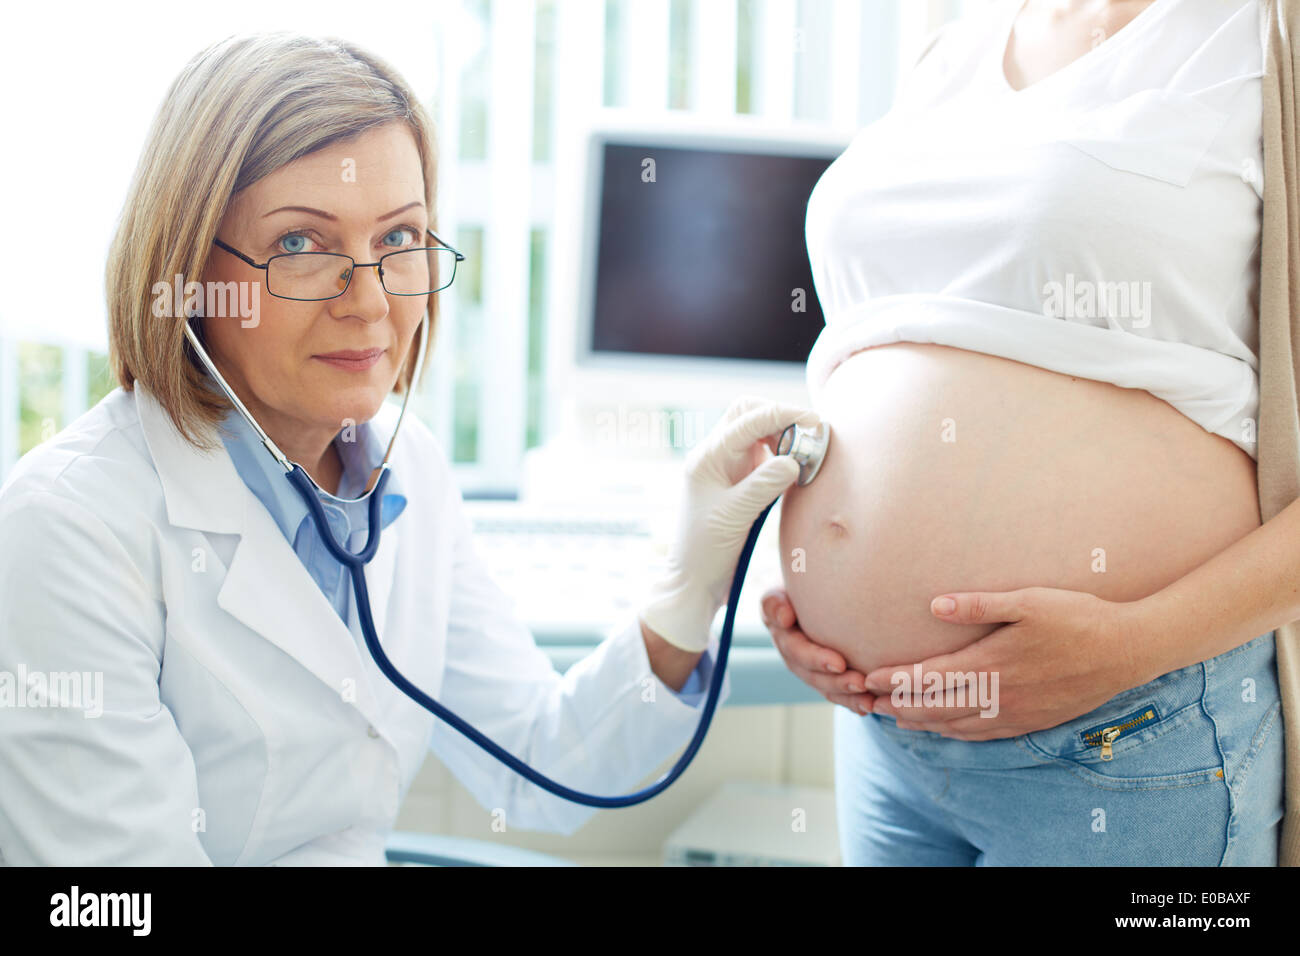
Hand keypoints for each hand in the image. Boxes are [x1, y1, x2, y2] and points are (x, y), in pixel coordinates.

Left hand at [640, 396, 818, 652]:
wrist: (694, 581)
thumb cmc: (705, 551)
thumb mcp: (734, 517)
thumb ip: (762, 485)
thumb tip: (794, 460)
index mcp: (707, 457)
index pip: (747, 419)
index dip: (782, 414)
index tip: (814, 421)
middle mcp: (716, 456)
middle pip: (748, 413)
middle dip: (780, 417)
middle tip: (808, 438)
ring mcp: (728, 468)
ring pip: (757, 432)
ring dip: (783, 436)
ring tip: (806, 455)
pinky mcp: (740, 482)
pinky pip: (764, 455)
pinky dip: (782, 455)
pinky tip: (796, 469)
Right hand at [760, 588, 875, 712]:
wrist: (813, 585)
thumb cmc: (802, 576)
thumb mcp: (784, 582)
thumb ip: (777, 599)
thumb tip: (784, 617)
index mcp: (778, 626)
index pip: (794, 647)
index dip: (815, 658)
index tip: (839, 663)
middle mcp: (789, 649)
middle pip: (810, 672)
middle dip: (835, 680)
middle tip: (860, 683)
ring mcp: (805, 663)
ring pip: (823, 686)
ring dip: (845, 695)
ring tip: (869, 701)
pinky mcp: (822, 672)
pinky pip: (835, 692)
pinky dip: (851, 702)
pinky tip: (869, 707)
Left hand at [864, 586, 1150, 739]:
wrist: (1126, 650)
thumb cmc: (1077, 618)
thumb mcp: (1028, 601)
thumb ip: (979, 605)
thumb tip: (936, 604)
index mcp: (992, 663)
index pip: (931, 676)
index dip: (897, 680)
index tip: (870, 678)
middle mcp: (999, 694)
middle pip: (937, 707)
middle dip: (900, 706)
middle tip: (869, 703)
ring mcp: (1016, 713)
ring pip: (958, 725)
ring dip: (924, 723)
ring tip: (897, 720)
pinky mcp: (1032, 721)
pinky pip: (984, 735)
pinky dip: (957, 733)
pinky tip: (947, 731)